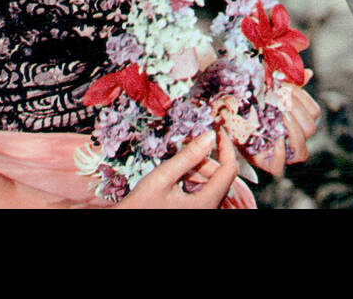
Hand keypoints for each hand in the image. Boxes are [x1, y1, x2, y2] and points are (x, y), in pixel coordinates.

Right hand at [113, 131, 236, 208]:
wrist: (123, 223)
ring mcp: (202, 211)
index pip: (229, 169)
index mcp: (206, 203)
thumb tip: (210, 135)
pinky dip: (194, 182)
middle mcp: (209, 209)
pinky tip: (177, 178)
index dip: (226, 146)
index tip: (217, 130)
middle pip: (220, 177)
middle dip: (206, 159)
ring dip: (198, 170)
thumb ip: (188, 156)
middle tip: (186, 147)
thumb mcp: (162, 178)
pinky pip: (202, 194)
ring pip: (211, 185)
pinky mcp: (194, 212)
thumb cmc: (139, 208)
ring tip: (178, 164)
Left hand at [241, 73, 321, 177]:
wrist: (230, 120)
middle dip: (296, 111)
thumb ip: (289, 84)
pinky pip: (280, 166)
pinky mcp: (268, 165)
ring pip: (301, 151)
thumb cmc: (253, 106)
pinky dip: (279, 153)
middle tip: (280, 100)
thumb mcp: (270, 92)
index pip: (314, 112)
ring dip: (292, 130)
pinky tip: (276, 138)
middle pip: (310, 128)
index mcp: (299, 121)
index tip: (285, 87)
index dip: (303, 98)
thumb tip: (308, 73)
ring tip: (280, 116)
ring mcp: (284, 154)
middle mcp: (295, 139)